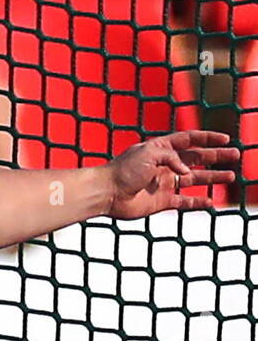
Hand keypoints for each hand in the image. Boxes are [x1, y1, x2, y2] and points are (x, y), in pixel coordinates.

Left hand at [104, 131, 239, 219]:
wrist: (106, 193)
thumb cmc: (123, 170)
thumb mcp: (149, 153)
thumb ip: (172, 158)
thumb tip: (188, 174)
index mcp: (159, 149)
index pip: (187, 140)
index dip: (207, 138)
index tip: (225, 139)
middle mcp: (164, 165)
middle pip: (196, 158)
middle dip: (216, 156)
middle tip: (235, 155)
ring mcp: (164, 183)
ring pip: (194, 179)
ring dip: (212, 177)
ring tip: (230, 176)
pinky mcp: (162, 201)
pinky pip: (185, 201)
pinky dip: (198, 202)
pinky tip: (212, 202)